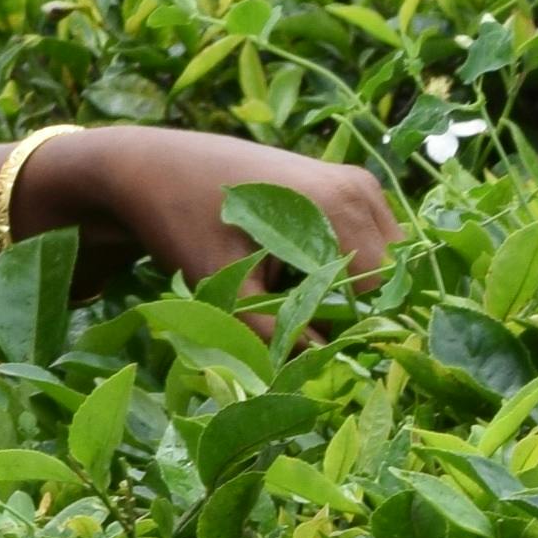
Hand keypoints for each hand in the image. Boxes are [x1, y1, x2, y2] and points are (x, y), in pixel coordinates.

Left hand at [26, 123, 396, 312]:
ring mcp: (354, 182)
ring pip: (380, 262)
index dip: (356, 328)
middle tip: (300, 322)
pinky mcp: (340, 185)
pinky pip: (365, 243)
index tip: (316, 344)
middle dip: (354, 310)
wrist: (149, 166)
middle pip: (387, 277)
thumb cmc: (181, 220)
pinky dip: (341, 266)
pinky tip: (293, 270)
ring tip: (291, 293)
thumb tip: (321, 371)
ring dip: (348, 289)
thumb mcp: (222, 284)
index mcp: (338, 205)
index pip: (383, 291)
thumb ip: (274, 334)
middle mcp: (358, 187)